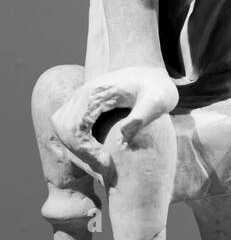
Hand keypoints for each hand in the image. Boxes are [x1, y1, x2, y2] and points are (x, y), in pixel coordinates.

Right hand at [52, 65, 178, 179]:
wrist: (153, 74)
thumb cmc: (158, 90)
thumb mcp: (158, 102)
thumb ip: (141, 118)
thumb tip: (122, 136)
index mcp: (98, 93)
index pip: (77, 128)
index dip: (87, 151)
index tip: (107, 164)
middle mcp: (83, 92)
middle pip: (65, 129)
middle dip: (80, 151)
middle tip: (104, 165)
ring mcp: (80, 96)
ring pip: (62, 126)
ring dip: (76, 146)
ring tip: (100, 159)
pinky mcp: (81, 102)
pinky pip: (67, 123)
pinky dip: (76, 139)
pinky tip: (96, 149)